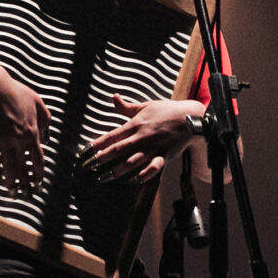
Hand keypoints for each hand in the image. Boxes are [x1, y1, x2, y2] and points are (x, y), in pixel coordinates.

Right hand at [0, 71, 50, 194]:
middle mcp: (19, 140)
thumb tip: (48, 129)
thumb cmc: (16, 92)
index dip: (38, 173)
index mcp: (32, 133)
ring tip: (12, 190)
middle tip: (26, 194)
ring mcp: (4, 140)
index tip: (38, 182)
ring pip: (9, 167)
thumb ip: (45, 117)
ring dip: (11, 181)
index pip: (37, 159)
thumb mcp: (38, 102)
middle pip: (23, 167)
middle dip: (25, 183)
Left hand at [81, 95, 197, 185]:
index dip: (98, 144)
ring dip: (117, 170)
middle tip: (89, 166)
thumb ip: (127, 106)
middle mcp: (142, 136)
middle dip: (102, 159)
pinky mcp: (165, 155)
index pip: (113, 135)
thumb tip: (114, 97)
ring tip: (104, 178)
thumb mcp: (146, 105)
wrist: (191, 117)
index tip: (86, 151)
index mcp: (136, 124)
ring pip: (132, 161)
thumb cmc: (168, 110)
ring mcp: (154, 147)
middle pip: (118, 149)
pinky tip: (134, 181)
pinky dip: (144, 175)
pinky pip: (153, 167)